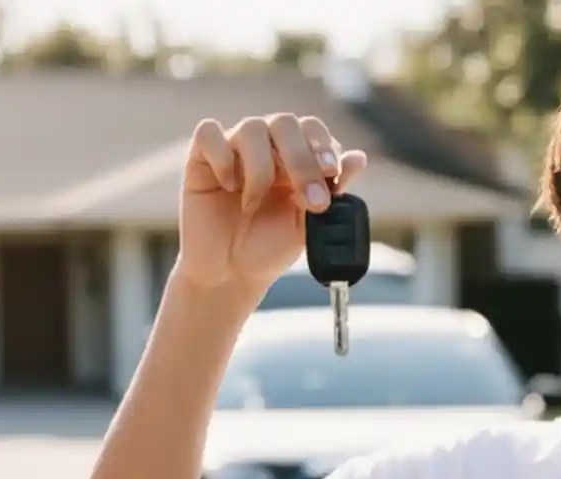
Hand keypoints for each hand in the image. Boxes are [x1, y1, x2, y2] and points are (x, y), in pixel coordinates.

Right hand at [176, 113, 367, 293]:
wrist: (232, 275)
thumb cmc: (270, 247)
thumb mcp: (309, 222)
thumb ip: (333, 190)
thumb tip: (359, 157)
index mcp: (294, 156)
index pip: (311, 129)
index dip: (322, 146)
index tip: (332, 173)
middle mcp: (265, 147)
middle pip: (284, 122)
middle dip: (301, 159)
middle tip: (310, 199)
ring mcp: (233, 150)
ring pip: (251, 127)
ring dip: (262, 168)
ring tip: (255, 203)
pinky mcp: (200, 159)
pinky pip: (208, 133)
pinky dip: (222, 157)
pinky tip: (229, 186)